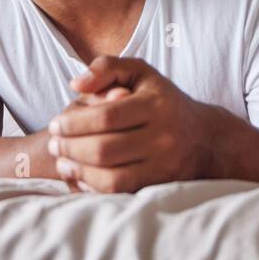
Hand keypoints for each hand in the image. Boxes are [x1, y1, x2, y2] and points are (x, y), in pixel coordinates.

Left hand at [46, 56, 216, 192]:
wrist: (205, 138)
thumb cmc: (162, 101)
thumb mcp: (140, 74)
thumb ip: (107, 68)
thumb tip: (76, 85)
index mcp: (156, 105)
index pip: (106, 117)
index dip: (74, 123)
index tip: (54, 124)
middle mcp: (164, 136)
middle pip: (105, 149)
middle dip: (71, 148)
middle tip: (53, 144)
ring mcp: (163, 165)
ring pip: (111, 176)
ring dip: (78, 170)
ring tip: (62, 161)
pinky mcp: (160, 185)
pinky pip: (120, 192)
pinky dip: (94, 187)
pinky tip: (81, 175)